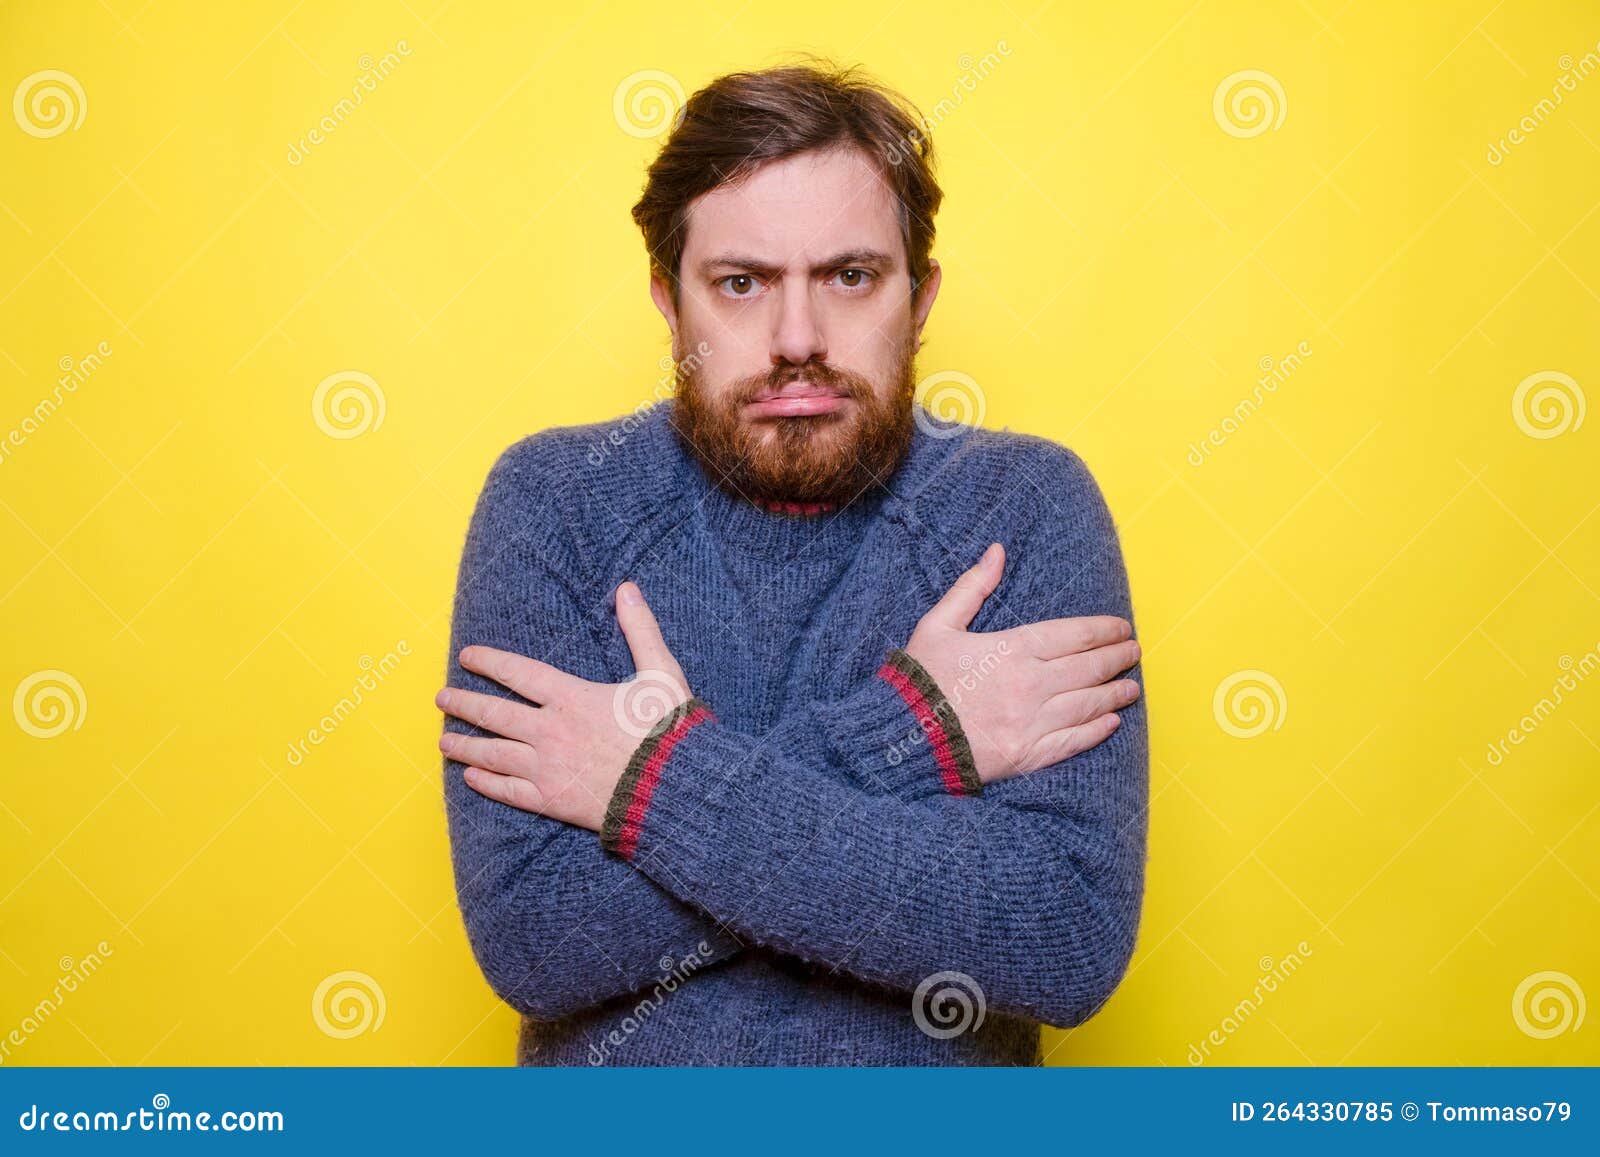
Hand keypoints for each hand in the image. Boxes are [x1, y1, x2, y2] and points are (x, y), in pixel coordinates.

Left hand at [435, 581, 692, 829]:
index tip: (466, 657)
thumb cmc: (670, 730)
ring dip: (465, 746)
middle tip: (441, 699)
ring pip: (493, 754)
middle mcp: (550, 731)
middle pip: (494, 714)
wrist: (674, 788)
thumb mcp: (661, 672)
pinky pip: (509, 791)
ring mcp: (547, 768)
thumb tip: (627, 588)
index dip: (489, 662)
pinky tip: (471, 778)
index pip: (518, 673)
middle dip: (463, 704)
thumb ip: (640, 630)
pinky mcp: (552, 801)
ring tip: (444, 742)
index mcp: (572, 697)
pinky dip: (487, 784)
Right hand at [902, 542, 1141, 784]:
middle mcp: (1030, 686)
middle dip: (1117, 658)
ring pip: (1088, 705)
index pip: (1072, 635)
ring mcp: (1031, 723)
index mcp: (1011, 650)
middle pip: (1088, 668)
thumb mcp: (938, 624)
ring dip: (1115, 694)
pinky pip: (1072, 742)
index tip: (1122, 628)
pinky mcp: (1027, 755)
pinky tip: (1110, 723)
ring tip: (1131, 687)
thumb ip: (972, 587)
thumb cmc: (918, 679)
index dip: (1103, 631)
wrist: (901, 738)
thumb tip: (997, 551)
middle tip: (1134, 652)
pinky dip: (1096, 731)